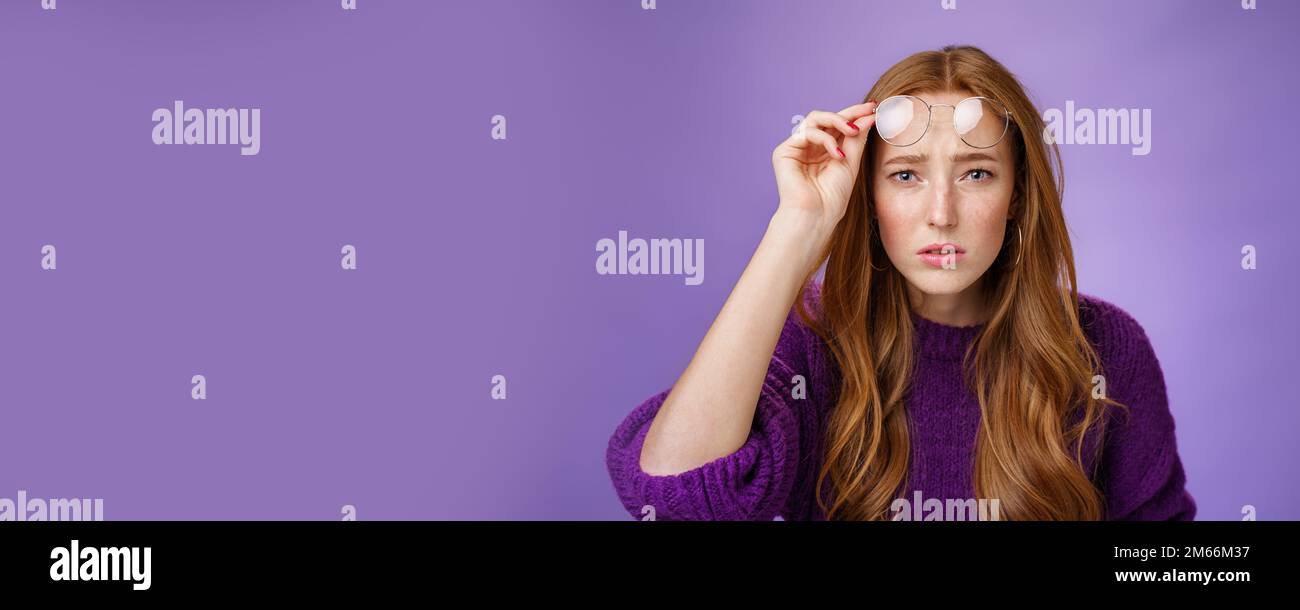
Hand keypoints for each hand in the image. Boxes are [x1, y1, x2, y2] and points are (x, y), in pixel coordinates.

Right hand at [771, 101, 877, 240]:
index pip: (839, 126)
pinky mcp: (784, 152)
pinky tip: (837, 154)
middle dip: (850, 112)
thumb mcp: (851, 162)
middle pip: (827, 118)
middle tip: (869, 110)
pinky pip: (807, 132)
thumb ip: (856, 138)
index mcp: (824, 151)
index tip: (874, 108)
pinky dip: (825, 140)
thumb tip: (868, 115)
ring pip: (816, 118)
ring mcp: (796, 148)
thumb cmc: (832, 197)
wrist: (817, 216)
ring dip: (838, 120)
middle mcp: (810, 147)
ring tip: (853, 131)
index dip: (856, 115)